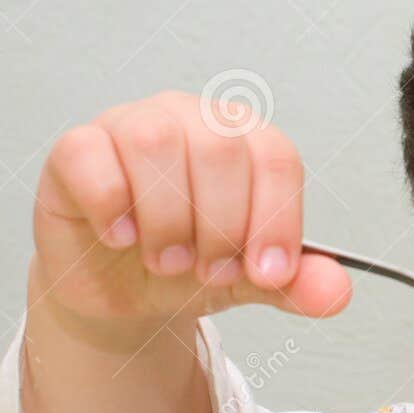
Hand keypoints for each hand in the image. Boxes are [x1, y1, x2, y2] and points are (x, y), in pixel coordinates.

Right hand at [31, 90, 350, 340]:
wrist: (121, 292)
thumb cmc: (188, 265)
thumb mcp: (248, 281)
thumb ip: (296, 284)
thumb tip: (337, 293)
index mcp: (245, 140)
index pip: (275, 157)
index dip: (277, 219)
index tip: (267, 273)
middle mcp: (192, 119)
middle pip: (220, 148)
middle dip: (221, 226)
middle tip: (207, 269)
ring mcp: (131, 124)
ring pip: (156, 143)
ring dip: (167, 218)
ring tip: (166, 259)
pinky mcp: (76, 147)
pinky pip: (91, 155)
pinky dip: (111, 205)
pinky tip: (121, 237)